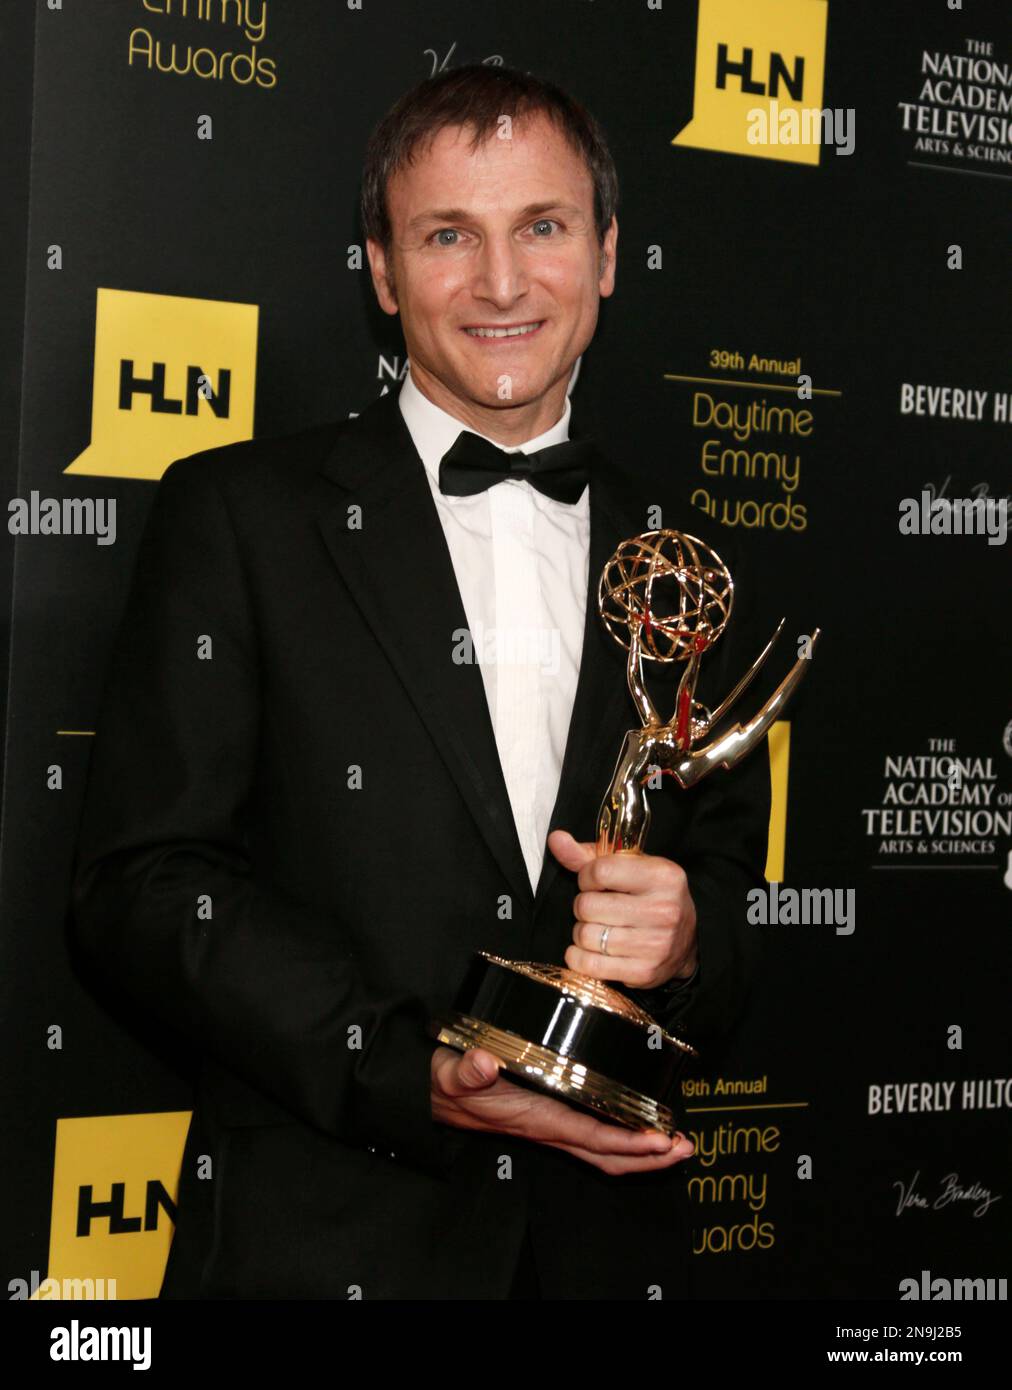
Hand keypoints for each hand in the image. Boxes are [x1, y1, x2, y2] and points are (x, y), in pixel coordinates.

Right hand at [430, 1046, 693, 1174]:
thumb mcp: (452, 1073)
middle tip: (686, 1147)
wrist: (433, 1096)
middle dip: (650, 1157)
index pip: (592, 1138)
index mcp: (537, 1118)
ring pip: (606, 1152)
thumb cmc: (448, 1083)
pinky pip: (595, 1138)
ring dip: (643, 1152)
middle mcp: (550, 1128)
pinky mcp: (552, 1117)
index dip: (629, 1143)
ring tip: (676, 1143)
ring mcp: (553, 1127)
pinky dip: (623, 1139)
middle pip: (609, 1156)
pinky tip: (639, 1125)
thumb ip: (466, 1069)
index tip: (661, 1140)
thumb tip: (484, 1062)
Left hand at [547, 829, 697, 990]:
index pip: (599, 871)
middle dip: (582, 906)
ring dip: (581, 932)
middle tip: (595, 908)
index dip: (586, 877)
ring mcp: (655, 944)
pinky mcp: (644, 971)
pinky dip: (579, 957)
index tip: (593, 883)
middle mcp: (663, 910)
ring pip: (585, 936)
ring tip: (595, 928)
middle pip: (588, 905)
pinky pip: (590, 966)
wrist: (688, 940)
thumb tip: (556, 839)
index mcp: (662, 876)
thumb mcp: (630, 867)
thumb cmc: (650, 896)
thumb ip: (589, 855)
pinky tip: (588, 950)